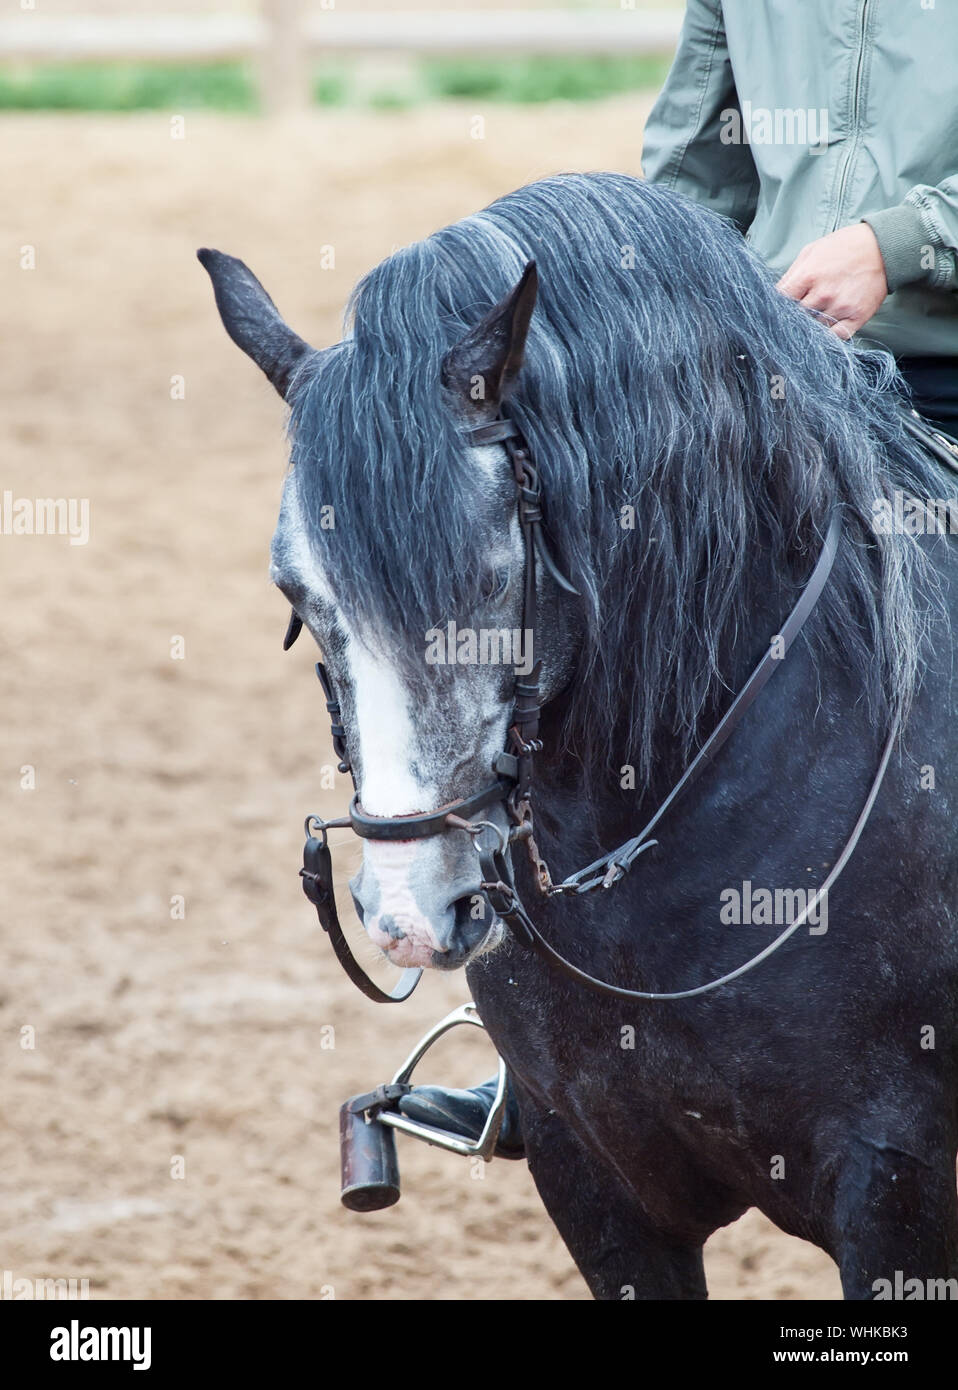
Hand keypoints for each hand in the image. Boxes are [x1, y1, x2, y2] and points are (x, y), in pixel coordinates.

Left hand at [776, 223, 888, 338]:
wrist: (883, 247)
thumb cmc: (844, 247)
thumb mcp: (811, 251)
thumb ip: (791, 275)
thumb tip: (775, 296)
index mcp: (808, 276)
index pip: (781, 302)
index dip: (777, 307)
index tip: (780, 308)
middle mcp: (823, 294)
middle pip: (796, 318)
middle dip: (795, 316)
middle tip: (802, 309)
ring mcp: (841, 307)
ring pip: (814, 328)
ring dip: (814, 324)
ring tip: (821, 311)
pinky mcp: (857, 317)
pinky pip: (836, 337)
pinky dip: (830, 335)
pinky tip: (830, 324)